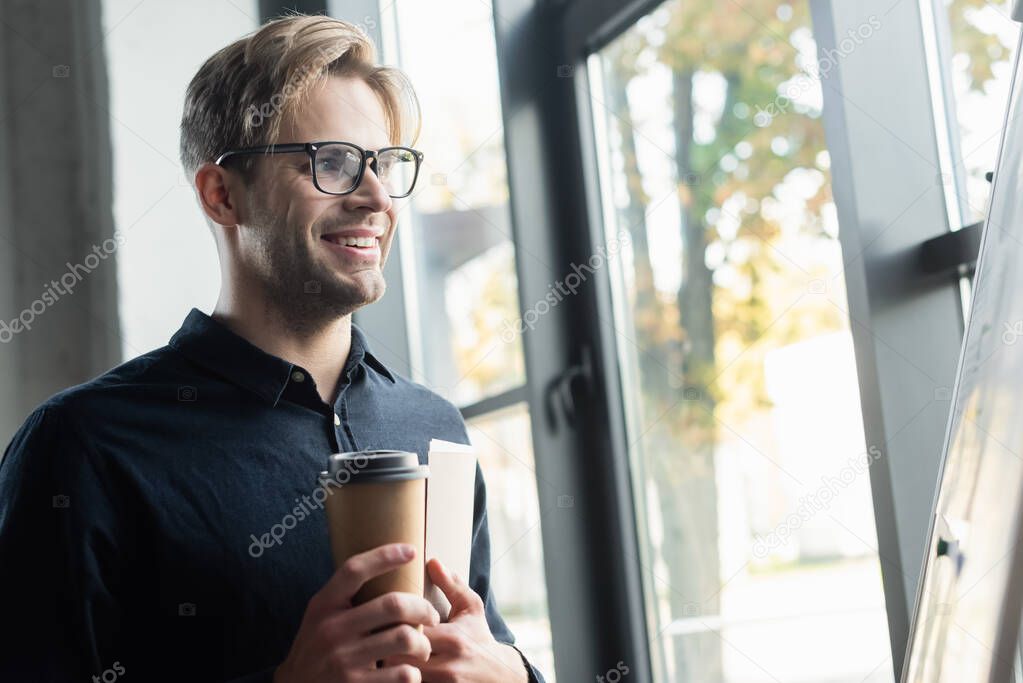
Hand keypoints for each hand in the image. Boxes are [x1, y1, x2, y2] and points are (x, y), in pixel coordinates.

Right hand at [273, 543, 441, 682]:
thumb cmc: (317, 648)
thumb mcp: (319, 617)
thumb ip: (343, 597)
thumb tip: (385, 564)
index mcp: (323, 606)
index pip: (354, 570)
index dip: (384, 555)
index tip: (411, 550)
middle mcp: (331, 630)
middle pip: (393, 604)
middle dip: (423, 608)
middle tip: (433, 616)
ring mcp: (343, 660)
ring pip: (405, 638)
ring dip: (424, 643)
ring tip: (424, 647)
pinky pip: (402, 674)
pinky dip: (414, 673)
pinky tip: (410, 672)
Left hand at [386, 558, 527, 682]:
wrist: (501, 677)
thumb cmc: (480, 638)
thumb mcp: (471, 608)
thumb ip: (451, 585)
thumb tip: (432, 561)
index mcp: (453, 638)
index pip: (411, 630)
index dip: (394, 624)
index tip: (382, 618)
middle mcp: (448, 666)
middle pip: (400, 657)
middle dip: (384, 648)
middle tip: (373, 637)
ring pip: (402, 676)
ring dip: (389, 666)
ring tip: (379, 652)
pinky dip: (401, 679)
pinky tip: (395, 669)